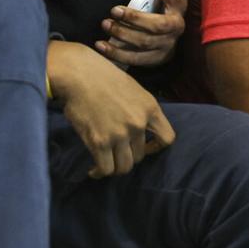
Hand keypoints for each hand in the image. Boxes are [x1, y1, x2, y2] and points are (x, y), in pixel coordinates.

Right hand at [48, 41, 175, 177]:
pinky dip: (99, 172)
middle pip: (140, 156)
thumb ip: (142, 111)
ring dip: (115, 167)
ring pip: (124, 166)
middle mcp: (139, 123)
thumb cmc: (106, 79)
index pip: (167, 139)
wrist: (81, 75)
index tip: (145, 147)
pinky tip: (94, 170)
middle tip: (116, 152)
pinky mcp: (99, 142)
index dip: (156, 148)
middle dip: (129, 156)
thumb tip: (142, 131)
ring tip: (106, 163)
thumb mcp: (136, 91)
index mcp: (151, 108)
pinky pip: (106, 168)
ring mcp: (120, 134)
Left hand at [97, 0, 186, 66]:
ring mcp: (167, 44)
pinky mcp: (156, 58)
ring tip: (105, 24)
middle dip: (134, 18)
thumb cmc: (162, 10)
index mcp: (179, 6)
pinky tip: (100, 45)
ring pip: (144, 42)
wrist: (170, 40)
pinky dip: (116, 53)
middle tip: (113, 10)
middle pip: (157, 24)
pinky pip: (135, 59)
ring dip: (122, 34)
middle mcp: (177, 26)